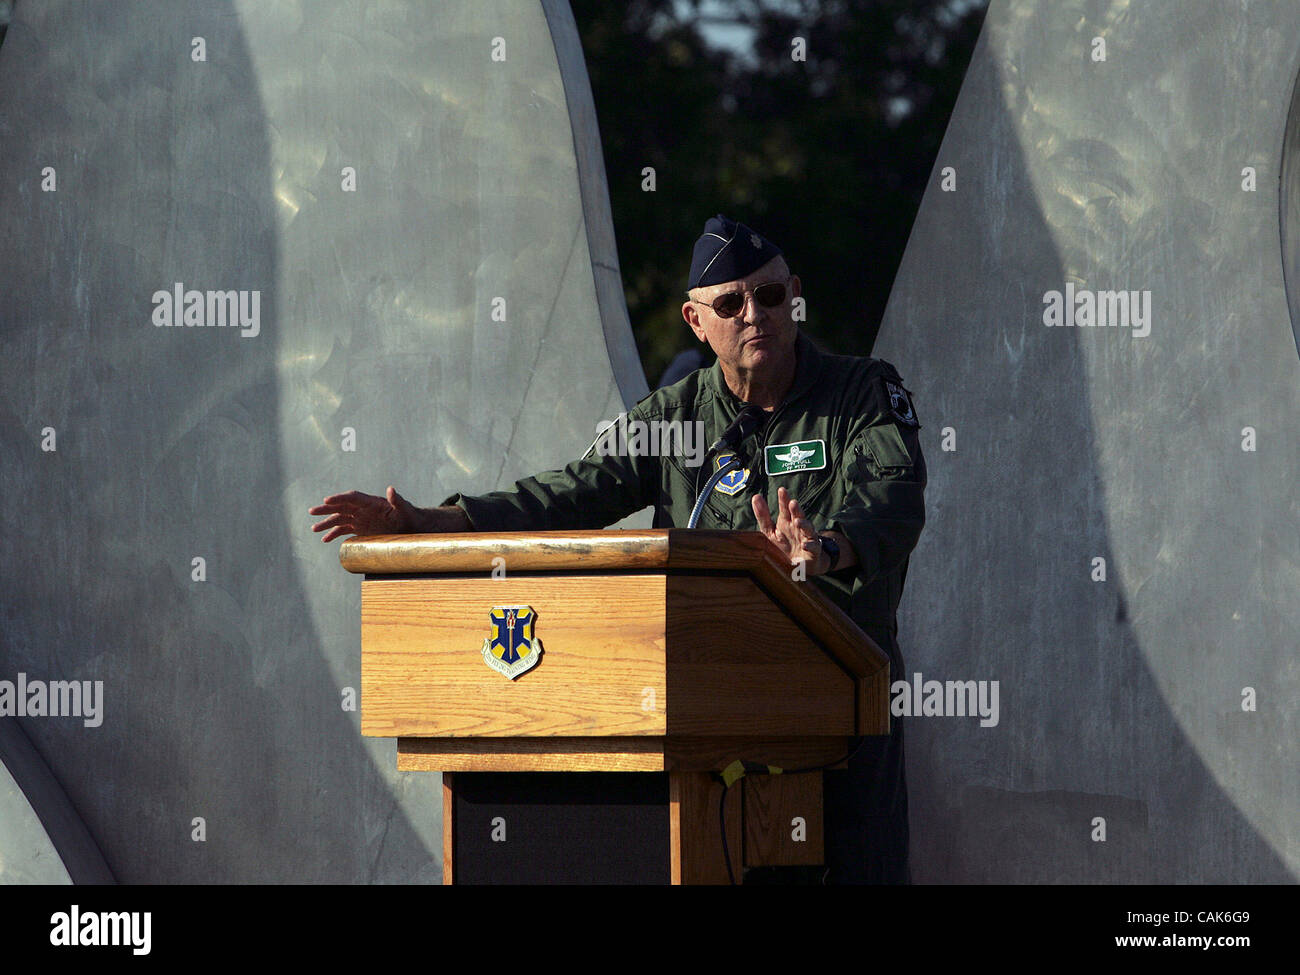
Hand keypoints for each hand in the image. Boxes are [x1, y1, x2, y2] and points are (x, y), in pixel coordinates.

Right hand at [308, 486, 422, 542]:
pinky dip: (334, 534)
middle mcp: (363, 509)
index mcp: (372, 502)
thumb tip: (391, 489)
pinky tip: (325, 539)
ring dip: (327, 523)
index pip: (352, 497)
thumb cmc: (409, 517)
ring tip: (314, 529)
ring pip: (340, 519)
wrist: (412, 528)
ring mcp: (361, 518)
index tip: (326, 500)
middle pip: (342, 507)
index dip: (339, 498)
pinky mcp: (361, 528)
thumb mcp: (405, 510)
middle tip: (312, 512)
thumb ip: (397, 500)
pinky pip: (344, 530)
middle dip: (327, 509)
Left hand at [751, 486, 828, 575]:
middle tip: (792, 502)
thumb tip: (755, 496)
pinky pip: (813, 546)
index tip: (781, 490)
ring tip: (797, 522)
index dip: (783, 499)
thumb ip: (763, 516)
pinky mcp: (813, 549)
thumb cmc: (784, 545)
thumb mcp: (770, 531)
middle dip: (795, 509)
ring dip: (803, 524)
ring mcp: (806, 537)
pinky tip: (804, 544)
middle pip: (797, 515)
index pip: (785, 508)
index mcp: (786, 521)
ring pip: (807, 528)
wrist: (799, 564)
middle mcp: (797, 527)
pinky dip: (809, 545)